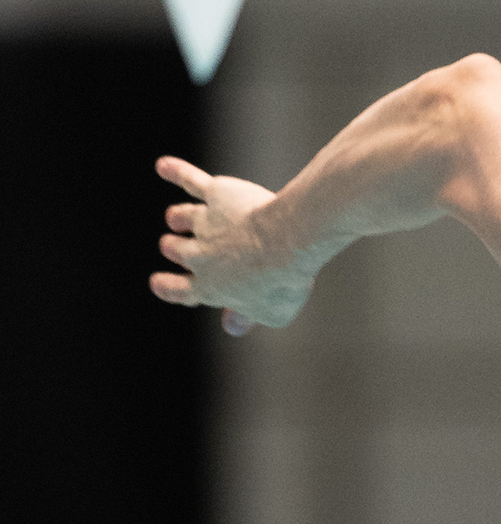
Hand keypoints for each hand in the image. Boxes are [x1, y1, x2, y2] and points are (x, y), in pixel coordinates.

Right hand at [150, 156, 317, 335]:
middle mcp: (199, 254)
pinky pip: (191, 180)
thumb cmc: (283, 282)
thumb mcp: (271, 314)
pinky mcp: (218, 195)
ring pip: (180, 217)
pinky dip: (176, 172)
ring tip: (179, 217)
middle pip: (174, 248)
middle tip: (188, 247)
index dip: (166, 287)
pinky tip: (164, 166)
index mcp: (209, 287)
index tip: (159, 282)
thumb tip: (233, 327)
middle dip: (176, 247)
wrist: (288, 242)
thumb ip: (249, 319)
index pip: (177, 290)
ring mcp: (206, 222)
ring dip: (178, 218)